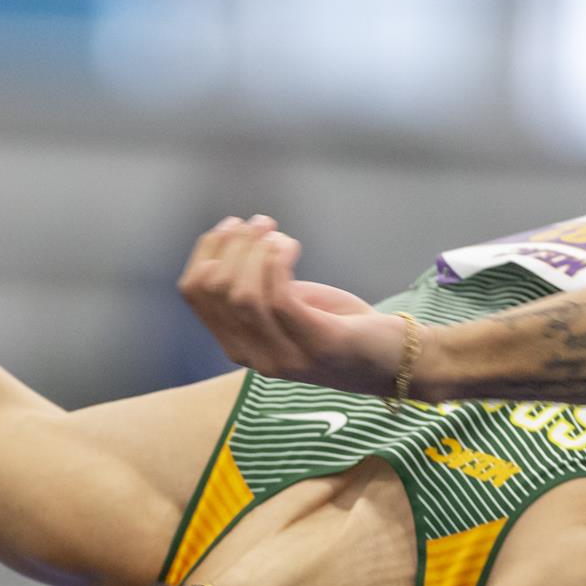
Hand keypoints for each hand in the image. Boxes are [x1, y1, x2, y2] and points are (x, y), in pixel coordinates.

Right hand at [177, 215, 407, 395]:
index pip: (194, 292)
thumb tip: (238, 243)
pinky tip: (291, 246)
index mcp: (237, 345)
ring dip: (256, 249)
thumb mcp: (287, 309)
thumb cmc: (339, 328)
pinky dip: (278, 259)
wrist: (392, 361)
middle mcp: (253, 355)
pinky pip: (279, 298)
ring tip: (277, 233)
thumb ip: (258, 289)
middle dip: (234, 244)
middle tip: (263, 224)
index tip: (233, 226)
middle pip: (216, 289)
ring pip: (243, 295)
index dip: (206, 250)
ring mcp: (284, 355)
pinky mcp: (317, 344)